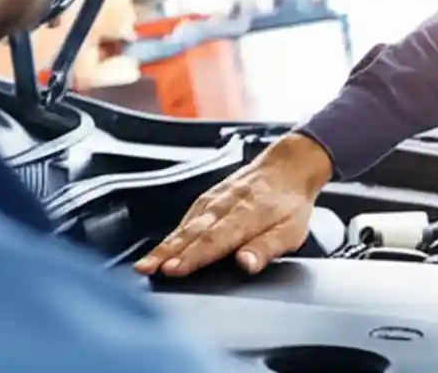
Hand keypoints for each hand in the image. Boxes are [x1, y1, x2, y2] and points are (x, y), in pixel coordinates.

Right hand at [133, 132, 332, 277]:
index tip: (173, 270)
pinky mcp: (208, 198)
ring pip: (185, 225)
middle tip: (146, 269)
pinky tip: (161, 248)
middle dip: (168, 253)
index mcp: (247, 216)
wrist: (288, 167)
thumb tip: (246, 264)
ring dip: (164, 245)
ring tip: (145, 264)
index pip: (215, 240)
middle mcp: (225, 205)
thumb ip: (267, 248)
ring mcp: (214, 200)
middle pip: (193, 233)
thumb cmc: (290, 204)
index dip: (193, 256)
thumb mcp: (292, 231)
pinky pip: (187, 218)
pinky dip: (171, 233)